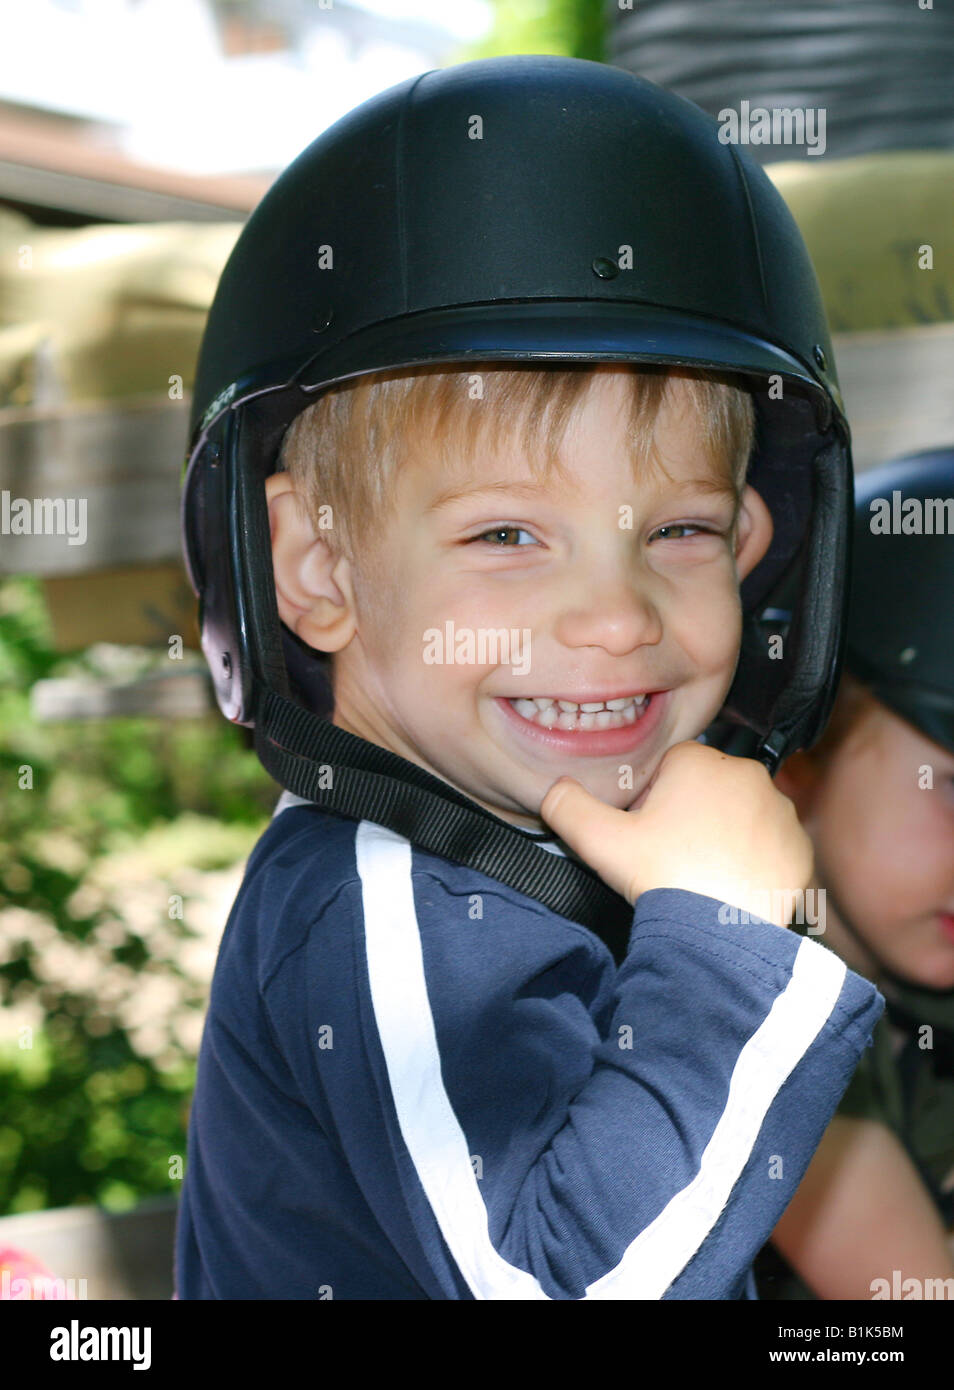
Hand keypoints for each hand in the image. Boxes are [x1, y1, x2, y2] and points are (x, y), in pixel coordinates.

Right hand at [539, 741, 812, 925]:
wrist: (719, 934)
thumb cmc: (664, 878)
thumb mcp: (600, 841)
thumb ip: (567, 806)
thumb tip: (555, 790)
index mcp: (701, 761)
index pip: (671, 765)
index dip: (653, 797)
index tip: (647, 830)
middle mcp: (748, 775)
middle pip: (707, 787)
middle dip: (691, 812)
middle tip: (670, 853)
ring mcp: (780, 811)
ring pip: (741, 813)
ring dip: (725, 833)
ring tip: (701, 871)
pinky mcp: (799, 847)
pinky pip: (772, 844)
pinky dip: (755, 859)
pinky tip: (732, 883)